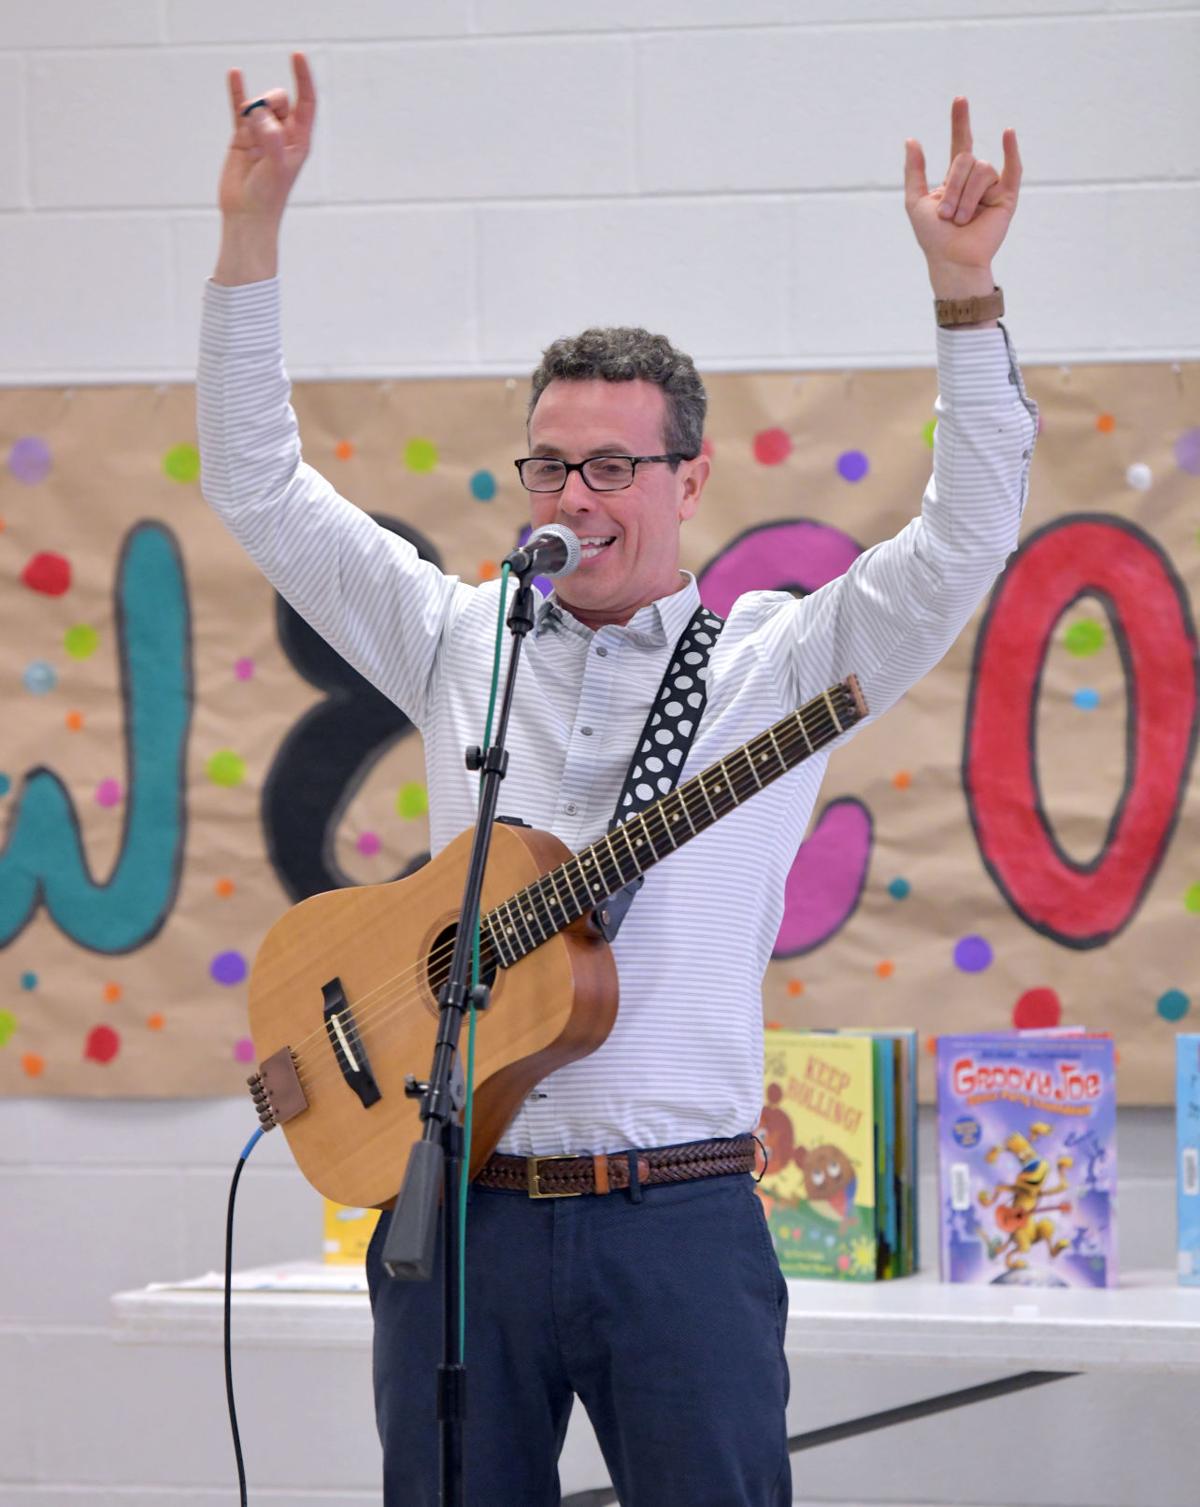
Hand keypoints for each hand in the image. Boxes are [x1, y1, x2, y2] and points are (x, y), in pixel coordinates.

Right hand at [218, 52, 315, 222]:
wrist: (246, 214)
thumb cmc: (268, 196)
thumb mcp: (276, 166)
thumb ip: (271, 137)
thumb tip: (259, 112)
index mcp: (299, 140)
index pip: (306, 102)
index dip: (303, 79)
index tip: (296, 55)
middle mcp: (282, 134)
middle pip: (280, 99)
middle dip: (270, 101)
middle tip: (262, 122)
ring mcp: (261, 133)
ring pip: (259, 104)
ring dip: (252, 110)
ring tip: (248, 133)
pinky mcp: (242, 136)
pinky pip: (238, 108)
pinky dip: (236, 92)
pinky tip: (234, 74)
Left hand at [904, 97, 1021, 294]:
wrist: (952, 260)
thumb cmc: (933, 237)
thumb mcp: (915, 201)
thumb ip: (914, 171)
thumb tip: (912, 139)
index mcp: (955, 179)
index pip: (961, 143)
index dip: (960, 122)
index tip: (959, 99)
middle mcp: (975, 179)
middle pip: (966, 159)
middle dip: (953, 187)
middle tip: (946, 215)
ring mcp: (993, 187)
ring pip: (981, 170)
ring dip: (966, 197)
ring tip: (960, 219)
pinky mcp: (1008, 197)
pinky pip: (1012, 169)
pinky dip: (1011, 150)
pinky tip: (1007, 134)